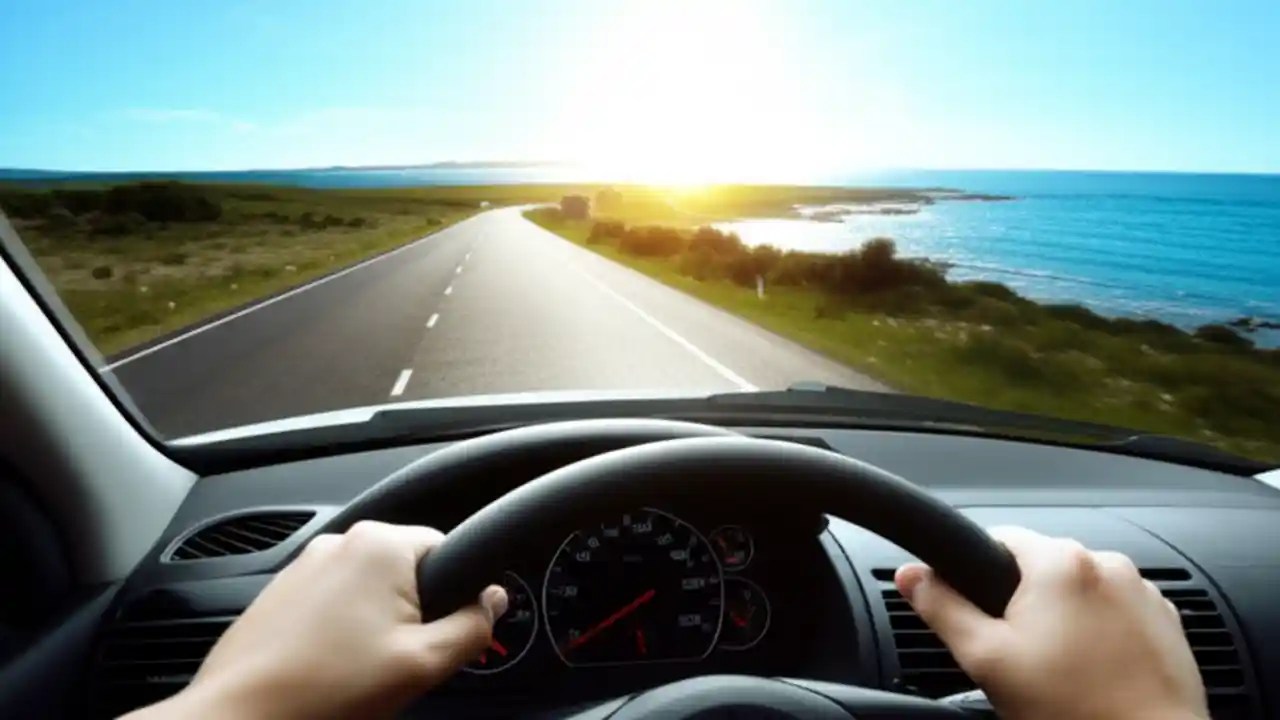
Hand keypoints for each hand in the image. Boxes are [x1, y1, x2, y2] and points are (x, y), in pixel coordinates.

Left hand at [126, 521, 506, 719]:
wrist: (239, 719)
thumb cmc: (327, 691)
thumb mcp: (423, 664)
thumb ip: (472, 626)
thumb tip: (493, 601)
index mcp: (381, 545)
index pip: (451, 550)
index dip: (457, 597)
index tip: (444, 637)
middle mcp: (341, 542)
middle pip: (409, 571)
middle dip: (415, 613)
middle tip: (402, 662)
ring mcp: (305, 565)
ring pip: (370, 590)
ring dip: (377, 624)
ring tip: (361, 671)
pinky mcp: (281, 592)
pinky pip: (334, 602)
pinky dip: (342, 631)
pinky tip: (333, 669)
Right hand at [895, 526, 1207, 719]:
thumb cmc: (1072, 709)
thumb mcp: (986, 659)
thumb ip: (943, 607)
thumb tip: (911, 576)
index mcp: (1060, 562)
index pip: (998, 538)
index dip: (977, 574)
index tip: (979, 614)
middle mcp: (1107, 564)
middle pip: (1041, 566)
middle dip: (1023, 601)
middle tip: (1017, 653)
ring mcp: (1143, 592)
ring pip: (1080, 590)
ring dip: (1064, 616)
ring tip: (1060, 668)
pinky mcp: (1165, 620)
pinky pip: (1116, 611)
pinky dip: (1100, 631)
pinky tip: (1092, 670)